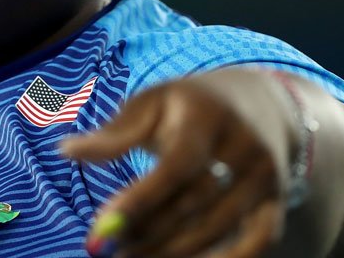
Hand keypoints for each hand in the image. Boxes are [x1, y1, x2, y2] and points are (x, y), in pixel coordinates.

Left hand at [60, 68, 298, 257]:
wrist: (259, 102)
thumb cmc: (188, 106)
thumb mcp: (152, 104)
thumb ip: (115, 133)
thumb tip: (66, 151)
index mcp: (208, 117)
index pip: (176, 166)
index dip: (140, 199)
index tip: (103, 226)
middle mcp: (244, 147)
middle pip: (193, 203)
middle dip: (147, 232)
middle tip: (109, 248)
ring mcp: (266, 177)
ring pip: (217, 228)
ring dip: (172, 251)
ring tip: (132, 257)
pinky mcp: (277, 202)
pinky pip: (255, 243)